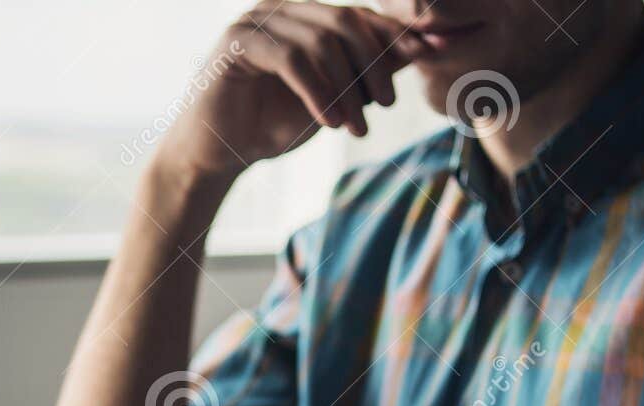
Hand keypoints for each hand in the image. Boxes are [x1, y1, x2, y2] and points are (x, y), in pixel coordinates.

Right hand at [157, 1, 428, 181]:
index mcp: (303, 14)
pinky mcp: (238, 42)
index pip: (359, 15)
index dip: (393, 35)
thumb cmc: (270, 125)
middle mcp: (280, 7)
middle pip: (345, 21)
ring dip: (346, 87)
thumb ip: (369, 71)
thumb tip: (420, 48)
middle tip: (387, 104)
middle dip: (373, 63)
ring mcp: (256, 20)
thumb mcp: (332, 97)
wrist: (216, 154)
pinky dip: (318, 91)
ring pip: (321, 40)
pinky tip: (329, 122)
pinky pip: (292, 58)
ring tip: (355, 127)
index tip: (427, 56)